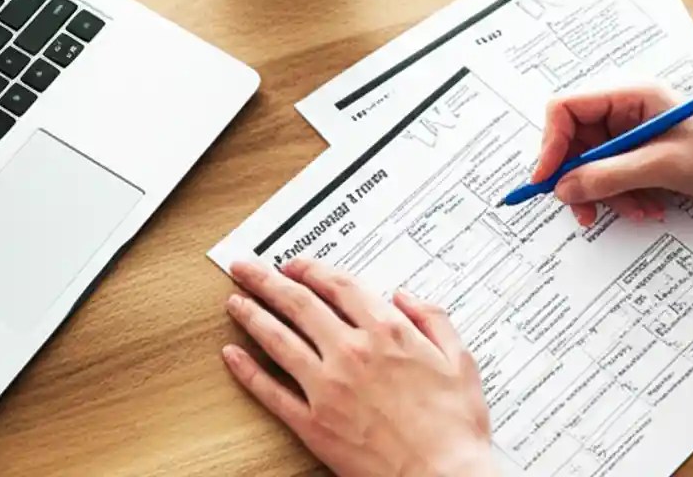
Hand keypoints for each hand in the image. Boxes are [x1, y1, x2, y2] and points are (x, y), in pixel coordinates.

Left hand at [222, 259, 497, 476]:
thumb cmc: (454, 427)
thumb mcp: (460, 360)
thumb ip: (433, 320)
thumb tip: (407, 298)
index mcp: (387, 332)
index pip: (338, 286)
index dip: (311, 269)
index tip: (295, 264)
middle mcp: (351, 352)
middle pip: (298, 304)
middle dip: (267, 281)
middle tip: (247, 269)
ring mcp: (327, 387)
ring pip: (278, 340)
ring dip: (252, 315)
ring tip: (234, 302)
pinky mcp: (312, 422)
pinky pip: (271, 391)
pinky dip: (247, 371)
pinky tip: (232, 355)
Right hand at [531, 82, 692, 224]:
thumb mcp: (663, 165)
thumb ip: (609, 175)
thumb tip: (564, 188)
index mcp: (629, 95)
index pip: (567, 109)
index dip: (551, 143)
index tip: (548, 179)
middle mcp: (625, 112)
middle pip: (574, 143)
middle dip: (580, 179)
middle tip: (585, 210)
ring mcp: (632, 138)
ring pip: (591, 168)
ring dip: (606, 196)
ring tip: (635, 211)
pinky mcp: (642, 162)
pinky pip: (612, 182)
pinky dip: (622, 201)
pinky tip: (648, 210)